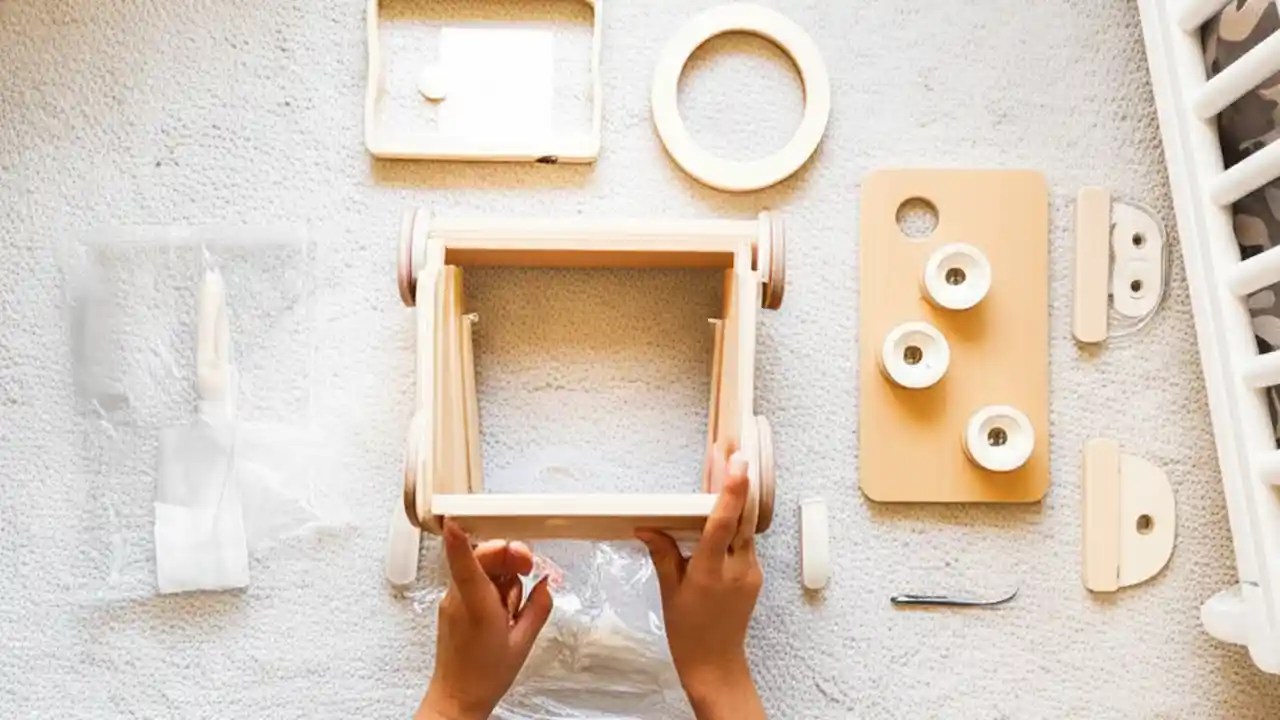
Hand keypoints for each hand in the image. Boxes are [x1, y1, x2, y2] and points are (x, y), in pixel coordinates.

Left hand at [417, 522, 552, 719]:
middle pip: (483, 557)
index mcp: (477, 607)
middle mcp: (459, 599)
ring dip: (503, 575)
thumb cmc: (485, 676)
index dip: (460, 541)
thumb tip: (546, 584)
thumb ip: (539, 607)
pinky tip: (502, 609)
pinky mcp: (452, 606)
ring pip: (481, 568)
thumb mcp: (524, 642)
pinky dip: (493, 587)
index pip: (465, 565)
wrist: (458, 698)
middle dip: (509, 556)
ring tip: (511, 606)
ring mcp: (452, 601)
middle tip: (527, 568)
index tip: (453, 522)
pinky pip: (475, 582)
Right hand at [636, 447, 765, 719]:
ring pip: (747, 527)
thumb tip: (646, 526)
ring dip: (737, 500)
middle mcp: (737, 569)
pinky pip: (746, 541)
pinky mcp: (755, 575)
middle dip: (737, 483)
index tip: (736, 463)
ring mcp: (750, 572)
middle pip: (742, 517)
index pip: (724, 524)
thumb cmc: (687, 632)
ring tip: (727, 468)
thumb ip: (662, 554)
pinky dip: (735, 522)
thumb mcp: (669, 591)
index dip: (731, 491)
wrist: (715, 664)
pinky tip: (723, 508)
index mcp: (711, 572)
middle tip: (731, 452)